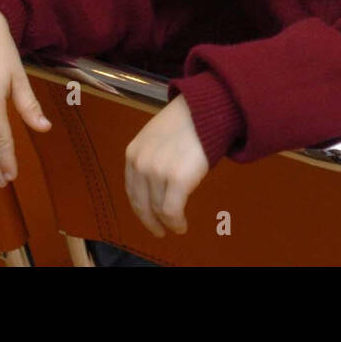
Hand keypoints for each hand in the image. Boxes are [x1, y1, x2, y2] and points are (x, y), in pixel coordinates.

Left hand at [124, 96, 209, 236]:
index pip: (132, 189)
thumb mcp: (159, 137)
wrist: (207, 110)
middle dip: (149, 221)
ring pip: (158, 210)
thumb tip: (157, 183)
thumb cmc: (189, 121)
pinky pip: (172, 211)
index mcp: (133, 152)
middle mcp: (140, 163)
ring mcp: (157, 172)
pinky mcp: (177, 179)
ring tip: (176, 227)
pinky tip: (181, 226)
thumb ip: (152, 158)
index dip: (140, 208)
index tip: (148, 217)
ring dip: (167, 223)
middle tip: (158, 231)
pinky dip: (176, 223)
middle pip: (141, 203)